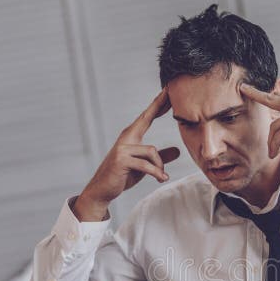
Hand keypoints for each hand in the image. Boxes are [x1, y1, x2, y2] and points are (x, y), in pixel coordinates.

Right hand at [74, 86, 179, 220]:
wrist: (102, 189)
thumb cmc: (123, 175)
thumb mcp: (144, 166)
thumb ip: (160, 158)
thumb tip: (177, 151)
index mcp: (131, 136)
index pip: (147, 117)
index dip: (157, 104)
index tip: (167, 91)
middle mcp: (126, 138)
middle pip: (146, 117)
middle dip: (158, 105)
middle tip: (169, 92)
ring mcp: (122, 148)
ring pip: (152, 151)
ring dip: (159, 166)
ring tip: (161, 177)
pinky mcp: (122, 160)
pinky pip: (147, 165)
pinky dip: (156, 173)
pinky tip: (162, 179)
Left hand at [240, 83, 279, 159]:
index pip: (278, 96)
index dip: (261, 92)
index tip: (247, 86)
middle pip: (271, 107)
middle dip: (255, 96)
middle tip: (243, 91)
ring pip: (274, 128)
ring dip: (271, 142)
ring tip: (273, 153)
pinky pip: (277, 138)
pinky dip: (274, 147)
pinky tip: (275, 154)